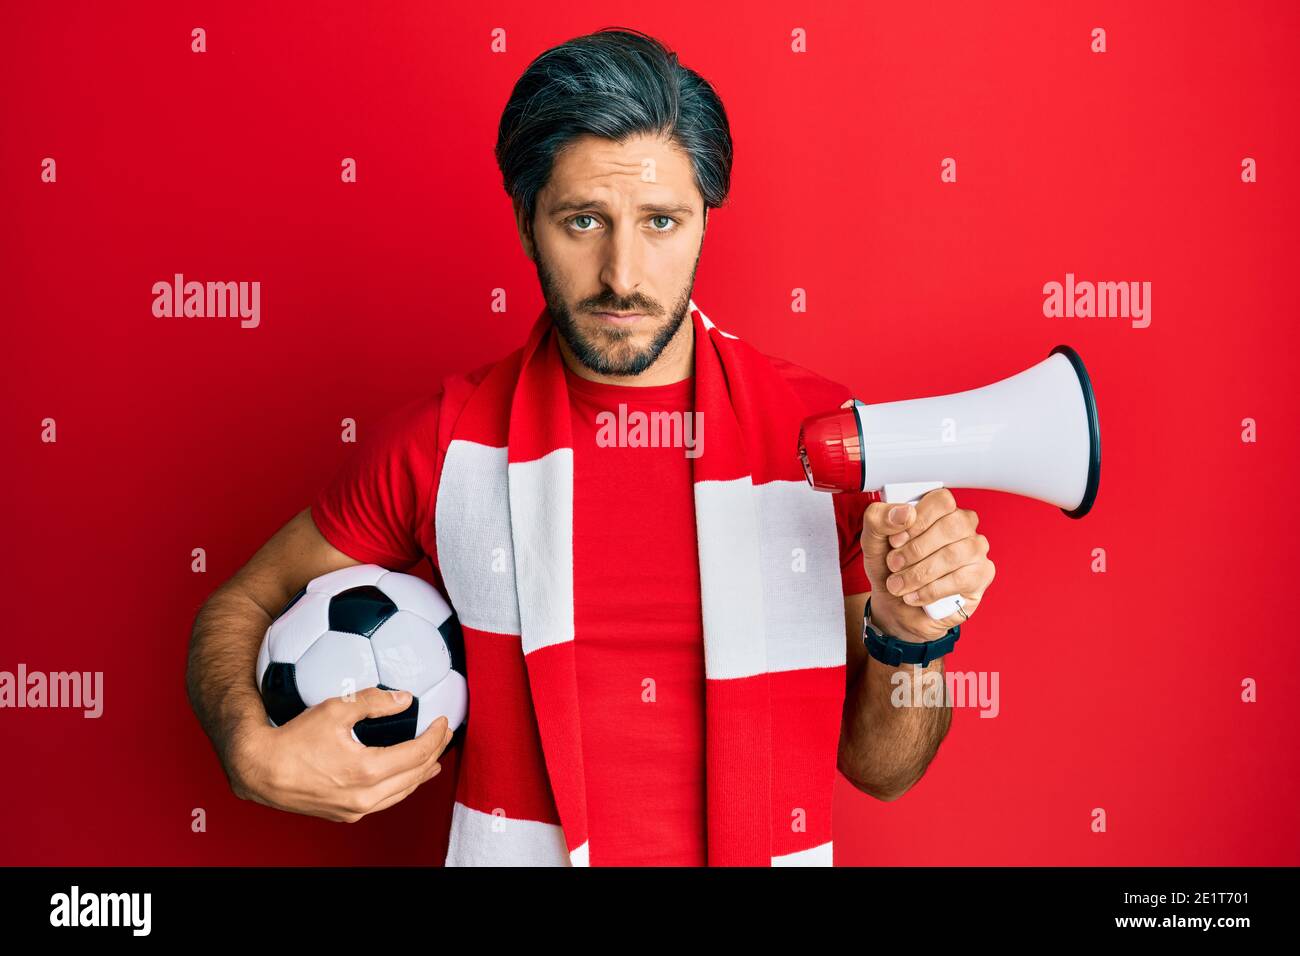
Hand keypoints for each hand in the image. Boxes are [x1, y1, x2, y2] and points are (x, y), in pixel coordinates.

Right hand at [230, 686, 453, 822]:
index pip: (417, 754)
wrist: (259, 769)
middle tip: (444, 735)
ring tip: (433, 760)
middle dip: (434, 753)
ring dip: (420, 774)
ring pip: (401, 793)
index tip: (444, 720)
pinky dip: (400, 787)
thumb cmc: (293, 738)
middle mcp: (364, 797)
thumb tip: (405, 698)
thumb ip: (373, 702)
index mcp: (367, 772)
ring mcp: (354, 809)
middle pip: (415, 775)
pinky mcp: (344, 814)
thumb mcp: (335, 709)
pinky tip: (402, 776)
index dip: (435, 736)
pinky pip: (383, 802)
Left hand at [858, 488, 995, 641]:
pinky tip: (914, 596)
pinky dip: (931, 590)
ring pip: (954, 555)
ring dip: (919, 573)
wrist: (895, 605)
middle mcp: (963, 524)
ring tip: (899, 585)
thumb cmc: (889, 567)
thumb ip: (879, 519)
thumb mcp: (873, 540)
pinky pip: (961, 579)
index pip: (941, 500)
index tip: (895, 540)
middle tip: (894, 565)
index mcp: (939, 509)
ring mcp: (976, 549)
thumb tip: (904, 512)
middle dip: (915, 550)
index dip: (918, 520)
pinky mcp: (981, 575)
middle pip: (951, 526)